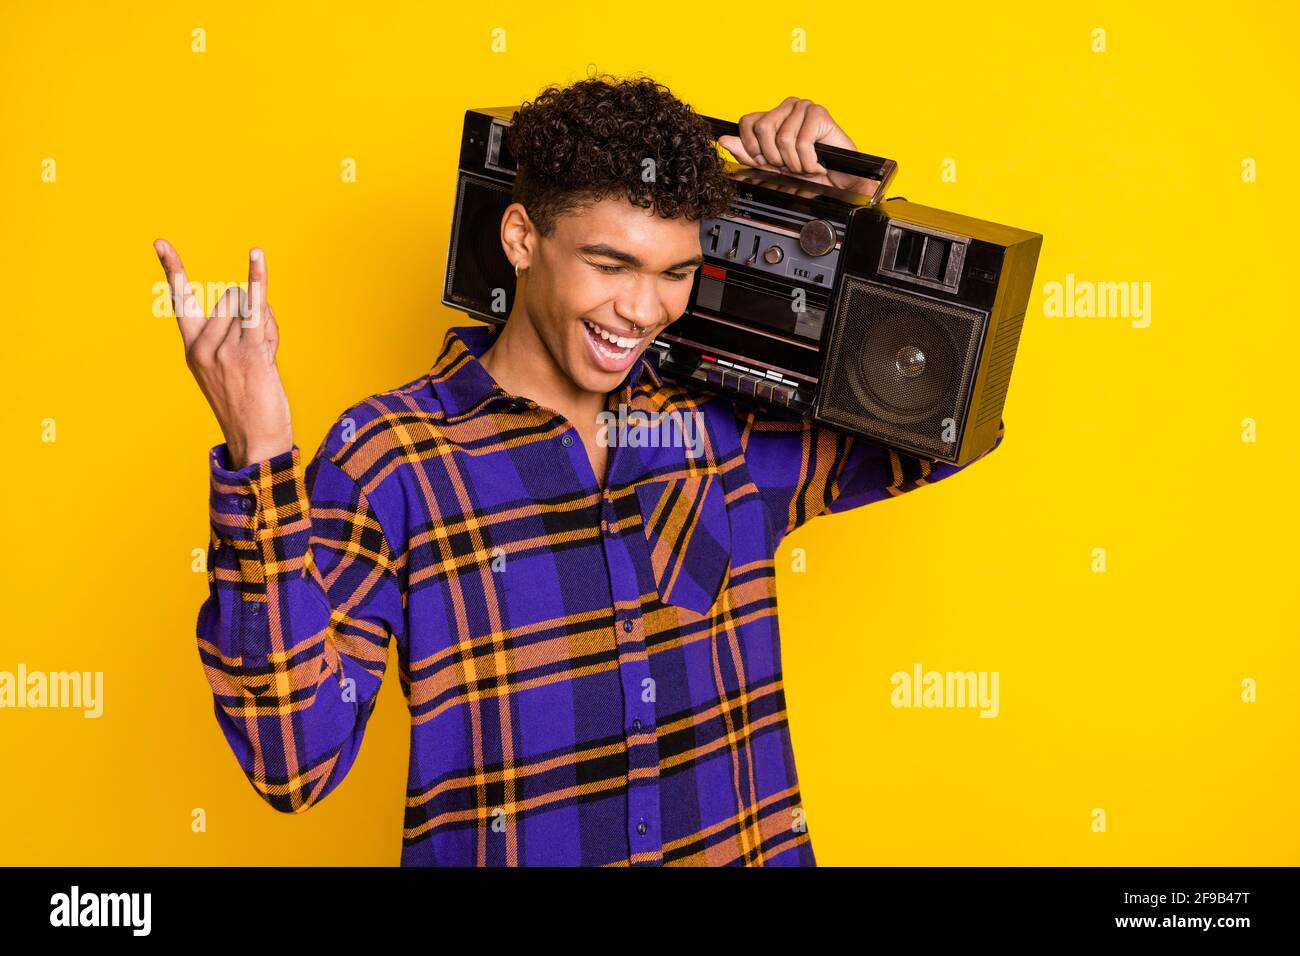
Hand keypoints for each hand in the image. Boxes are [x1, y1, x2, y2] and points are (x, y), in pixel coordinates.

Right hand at [154, 239, 292, 469]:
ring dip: (266, 324)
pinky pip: (255, 307)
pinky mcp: (248, 351)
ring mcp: (223, 348)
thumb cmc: (249, 406)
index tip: (160, 241)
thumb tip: (257, 300)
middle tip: (257, 352)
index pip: (179, 301)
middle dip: (251, 314)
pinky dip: (258, 279)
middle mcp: (202, 345)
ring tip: (265, 359)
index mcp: (192, 348)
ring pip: (250, 305)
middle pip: (231, 296)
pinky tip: (256, 256)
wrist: (257, 443)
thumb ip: (240, 332)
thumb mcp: (233, 367)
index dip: (173, 269)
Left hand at [718, 97, 869, 193]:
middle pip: (763, 128)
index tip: (765, 160)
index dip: (752, 146)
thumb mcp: (770, 165)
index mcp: (774, 115)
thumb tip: (723, 140)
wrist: (837, 179)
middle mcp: (787, 107)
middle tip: (788, 165)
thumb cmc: (807, 169)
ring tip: (804, 165)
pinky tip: (815, 164)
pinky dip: (807, 162)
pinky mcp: (819, 113)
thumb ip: (747, 153)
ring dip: (794, 163)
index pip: (747, 121)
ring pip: (783, 139)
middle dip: (774, 157)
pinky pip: (801, 143)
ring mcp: (803, 107)